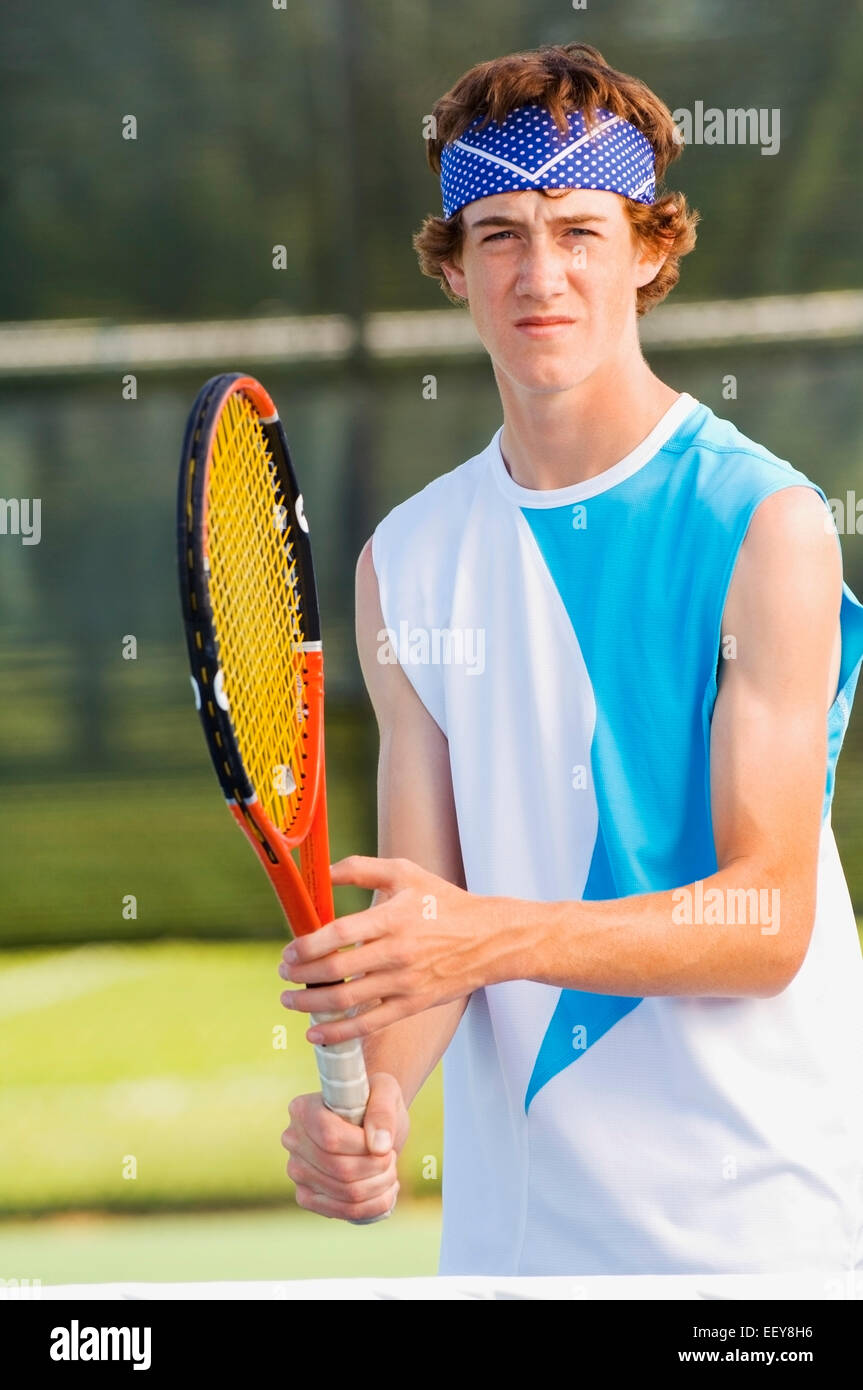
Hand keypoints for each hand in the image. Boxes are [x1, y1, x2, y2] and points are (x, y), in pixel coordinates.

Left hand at [278, 855, 493, 1044]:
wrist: (489, 939)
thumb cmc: (444, 902)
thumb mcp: (406, 873)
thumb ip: (362, 869)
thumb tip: (323, 873)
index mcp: (392, 918)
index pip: (339, 933)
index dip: (308, 945)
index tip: (289, 952)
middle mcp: (397, 952)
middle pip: (337, 970)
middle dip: (302, 975)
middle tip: (283, 974)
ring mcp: (404, 982)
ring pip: (347, 1000)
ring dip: (311, 1004)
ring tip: (291, 1000)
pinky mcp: (412, 1004)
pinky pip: (369, 1024)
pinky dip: (339, 1032)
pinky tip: (316, 1033)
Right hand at [281, 1072, 407, 1221]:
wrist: (369, 1123)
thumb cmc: (375, 1101)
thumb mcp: (386, 1092)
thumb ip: (383, 1112)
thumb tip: (379, 1147)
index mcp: (303, 1109)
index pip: (331, 1137)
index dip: (363, 1145)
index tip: (384, 1142)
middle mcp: (293, 1140)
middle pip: (340, 1169)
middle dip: (377, 1167)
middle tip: (391, 1157)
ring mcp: (297, 1171)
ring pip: (346, 1193)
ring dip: (380, 1186)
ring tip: (390, 1172)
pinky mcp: (306, 1196)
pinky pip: (343, 1212)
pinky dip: (374, 1206)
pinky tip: (384, 1190)